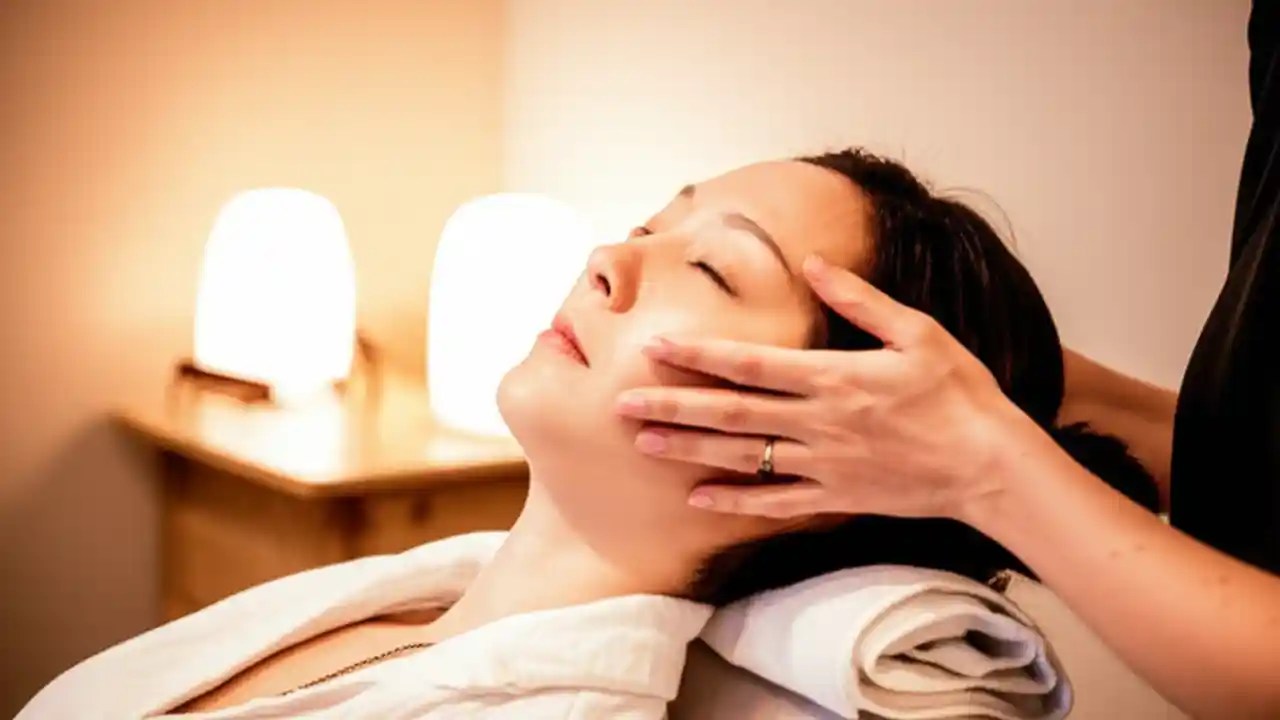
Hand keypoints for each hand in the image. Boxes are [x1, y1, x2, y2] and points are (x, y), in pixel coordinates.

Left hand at [615, 255, 1025, 520]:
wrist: (991, 465)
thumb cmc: (959, 392)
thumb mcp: (916, 332)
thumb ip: (860, 300)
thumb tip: (815, 263)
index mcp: (833, 376)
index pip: (751, 363)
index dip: (698, 355)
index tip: (655, 347)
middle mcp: (818, 421)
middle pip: (731, 412)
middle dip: (673, 405)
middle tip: (622, 402)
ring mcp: (823, 463)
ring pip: (741, 456)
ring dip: (689, 449)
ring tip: (643, 442)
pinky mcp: (834, 495)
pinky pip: (774, 500)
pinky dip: (734, 500)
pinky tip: (697, 498)